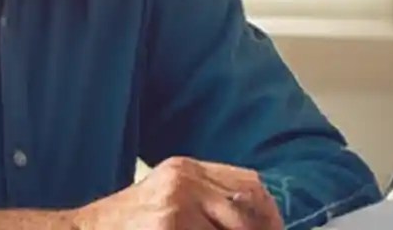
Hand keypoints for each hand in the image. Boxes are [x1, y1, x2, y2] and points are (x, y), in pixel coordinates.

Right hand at [71, 157, 282, 229]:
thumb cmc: (123, 225)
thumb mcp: (165, 199)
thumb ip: (205, 201)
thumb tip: (253, 221)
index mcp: (186, 168)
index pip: (249, 184)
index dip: (269, 213)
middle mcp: (184, 180)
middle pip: (246, 207)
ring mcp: (176, 205)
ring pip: (233, 227)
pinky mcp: (169, 227)